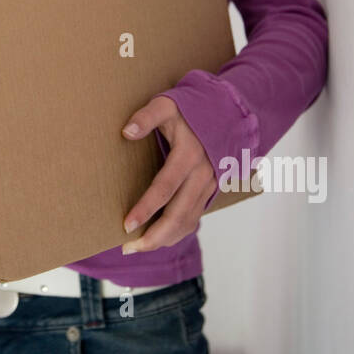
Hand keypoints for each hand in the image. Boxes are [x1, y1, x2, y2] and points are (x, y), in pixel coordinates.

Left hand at [120, 95, 215, 252]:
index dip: (146, 208)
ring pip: (188, 221)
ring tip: (137, 247)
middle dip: (154, 236)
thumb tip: (126, 132)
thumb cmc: (191, 108)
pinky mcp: (210, 191)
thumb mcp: (168, 104)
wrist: (227, 112)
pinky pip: (194, 218)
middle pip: (179, 215)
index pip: (165, 188)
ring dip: (164, 239)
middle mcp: (202, 174)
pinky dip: (177, 233)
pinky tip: (158, 239)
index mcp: (189, 155)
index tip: (127, 224)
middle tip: (128, 248)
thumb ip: (147, 116)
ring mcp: (209, 185)